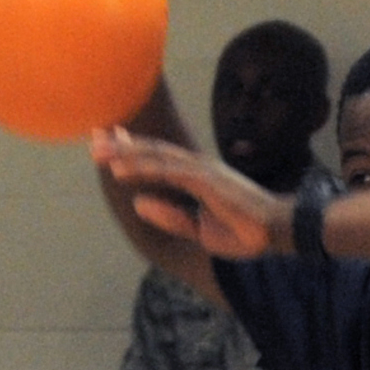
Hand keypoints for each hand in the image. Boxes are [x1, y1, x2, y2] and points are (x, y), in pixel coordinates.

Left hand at [90, 129, 281, 258]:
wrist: (275, 233)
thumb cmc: (243, 232)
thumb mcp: (197, 230)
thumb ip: (169, 216)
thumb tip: (138, 204)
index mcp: (196, 176)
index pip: (160, 156)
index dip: (133, 146)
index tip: (108, 139)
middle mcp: (197, 167)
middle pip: (153, 150)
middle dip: (122, 143)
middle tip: (94, 136)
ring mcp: (202, 171)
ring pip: (156, 156)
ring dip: (125, 153)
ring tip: (98, 151)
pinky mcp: (206, 181)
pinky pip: (167, 172)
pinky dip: (142, 168)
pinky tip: (119, 170)